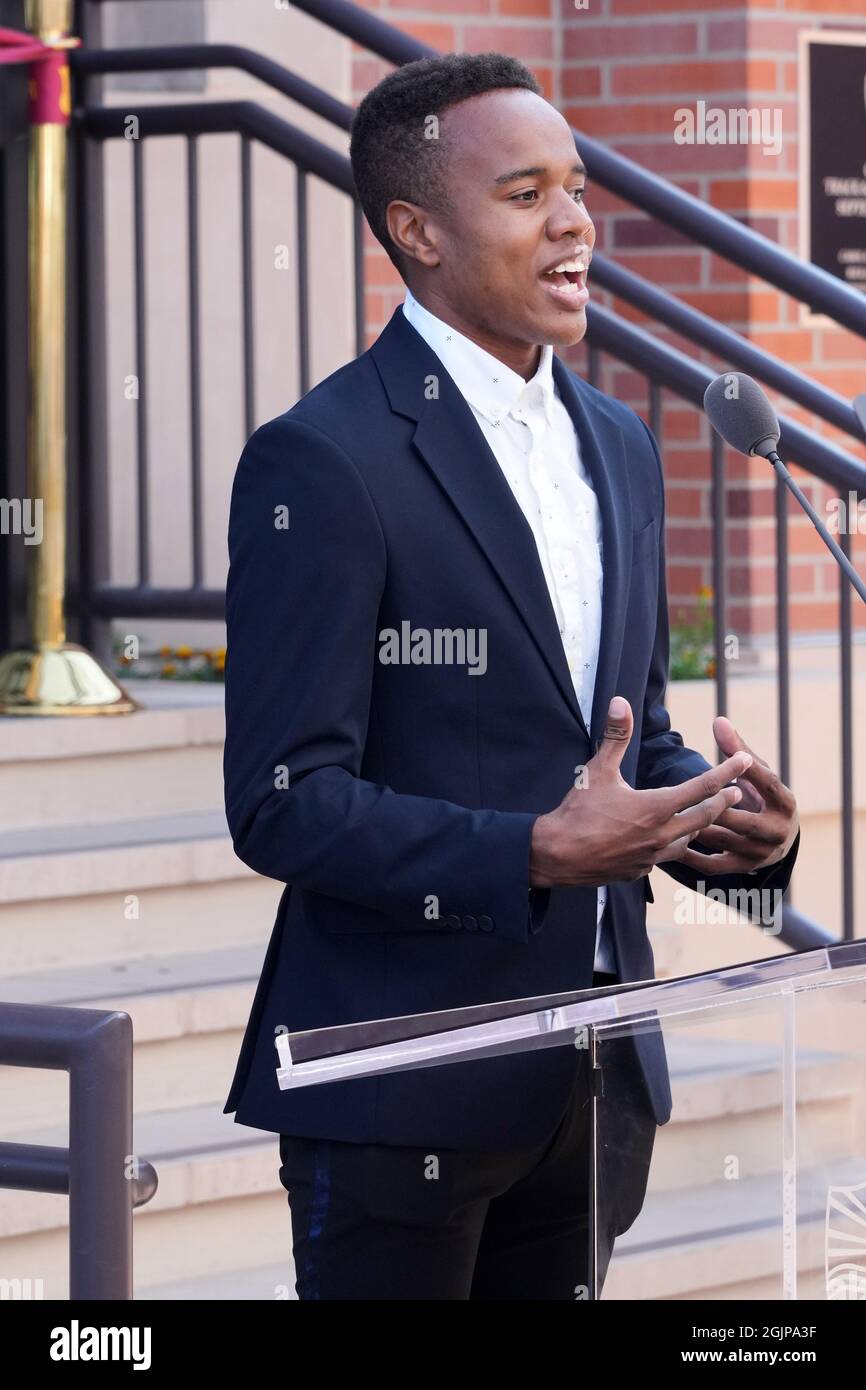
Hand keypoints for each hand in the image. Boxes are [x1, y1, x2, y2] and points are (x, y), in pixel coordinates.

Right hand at [529, 697, 751, 887]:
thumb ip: (615, 737)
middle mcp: (661, 835)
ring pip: (688, 840)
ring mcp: (652, 857)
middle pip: (705, 817)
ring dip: (699, 827)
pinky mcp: (639, 872)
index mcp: (655, 807)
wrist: (555, 856)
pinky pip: (665, 857)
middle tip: (737, 791)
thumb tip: (620, 703)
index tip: (745, 761)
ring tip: (704, 817)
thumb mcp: (596, 771)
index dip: (727, 772)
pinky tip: (666, 841)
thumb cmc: (577, 812)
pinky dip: (671, 845)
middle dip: (723, 802)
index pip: (702, 787)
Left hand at [672, 716, 798, 875]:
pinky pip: (713, 865)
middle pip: (743, 819)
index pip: (768, 784)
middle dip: (717, 808)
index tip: (731, 757)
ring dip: (697, 829)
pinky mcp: (744, 868)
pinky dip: (690, 856)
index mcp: (785, 801)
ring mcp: (762, 852)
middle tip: (688, 797)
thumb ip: (738, 749)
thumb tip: (718, 720)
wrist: (780, 837)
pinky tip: (668, 845)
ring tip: (669, 819)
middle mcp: (778, 830)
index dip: (749, 771)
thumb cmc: (763, 794)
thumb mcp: (758, 773)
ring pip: (724, 840)